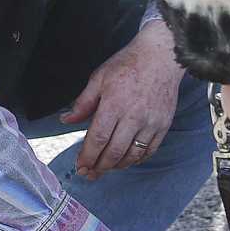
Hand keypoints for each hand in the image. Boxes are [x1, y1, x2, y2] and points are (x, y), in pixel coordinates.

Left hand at [65, 21, 183, 177]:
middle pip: (114, 152)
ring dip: (116, 166)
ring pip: (132, 155)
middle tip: (89, 174)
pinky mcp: (163, 125)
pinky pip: (149, 150)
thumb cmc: (128, 64)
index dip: (87, 156)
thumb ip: (83, 102)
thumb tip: (66, 120)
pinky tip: (126, 161)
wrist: (162, 56)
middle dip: (99, 167)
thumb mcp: (99, 78)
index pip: (97, 139)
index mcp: (114, 104)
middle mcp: (133, 117)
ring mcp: (150, 123)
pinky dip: (136, 160)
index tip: (80, 166)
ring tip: (105, 169)